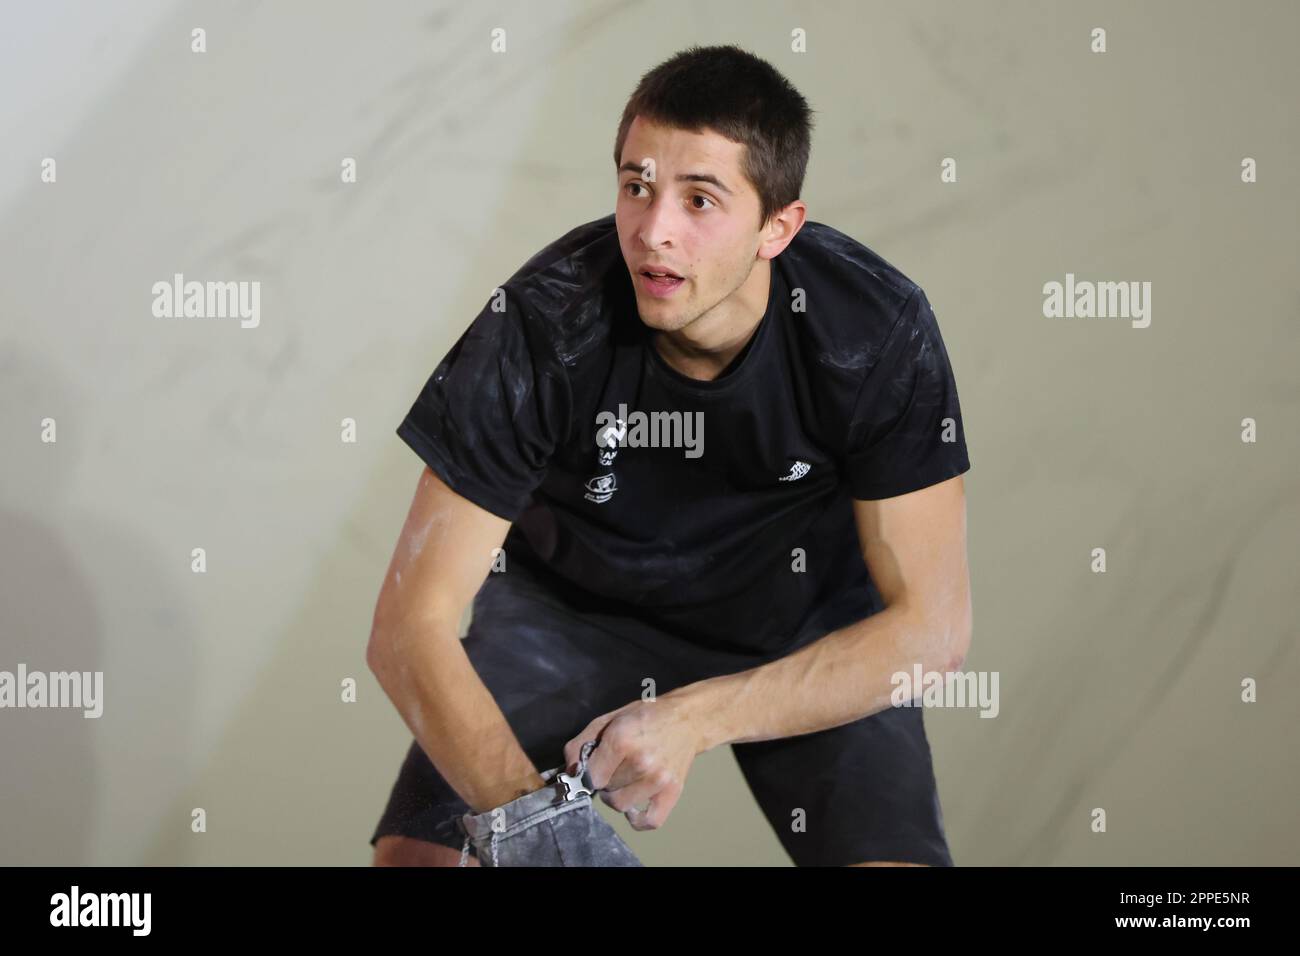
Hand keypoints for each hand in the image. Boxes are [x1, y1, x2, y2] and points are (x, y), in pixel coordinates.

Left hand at [562, 693, 702, 830]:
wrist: (687, 719)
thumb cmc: (647, 717)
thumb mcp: (609, 719)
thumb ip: (582, 742)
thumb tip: (569, 770)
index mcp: (622, 739)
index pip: (591, 776)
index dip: (588, 773)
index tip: (594, 767)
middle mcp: (641, 762)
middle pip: (606, 789)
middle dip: (605, 779)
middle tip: (615, 766)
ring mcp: (658, 779)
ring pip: (621, 805)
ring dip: (618, 795)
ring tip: (625, 780)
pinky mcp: (672, 792)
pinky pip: (650, 821)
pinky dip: (638, 820)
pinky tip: (633, 808)